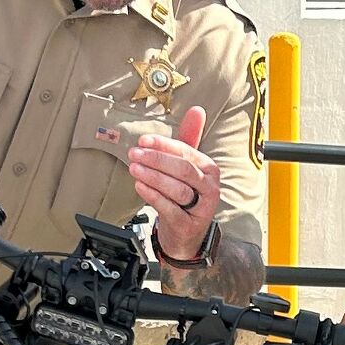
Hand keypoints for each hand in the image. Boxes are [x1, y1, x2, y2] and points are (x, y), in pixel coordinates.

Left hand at [128, 106, 218, 259]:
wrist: (187, 235)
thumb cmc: (186, 196)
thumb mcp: (187, 167)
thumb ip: (189, 139)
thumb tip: (197, 110)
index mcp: (209, 169)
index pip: (186, 152)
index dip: (164, 145)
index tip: (143, 140)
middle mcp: (209, 187)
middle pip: (183, 169)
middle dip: (157, 159)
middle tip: (135, 153)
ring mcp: (201, 208)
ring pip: (177, 188)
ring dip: (153, 177)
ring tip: (134, 168)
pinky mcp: (188, 225)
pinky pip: (169, 208)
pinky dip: (153, 196)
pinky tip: (140, 186)